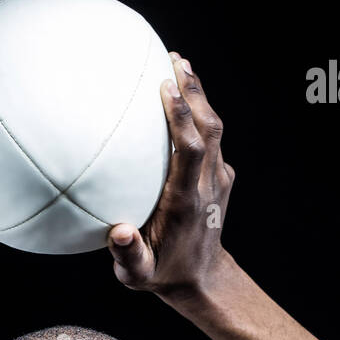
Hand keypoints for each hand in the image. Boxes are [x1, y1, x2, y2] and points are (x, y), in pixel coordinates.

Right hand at [107, 55, 233, 302]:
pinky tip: (183, 96)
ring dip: (199, 96)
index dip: (181, 116)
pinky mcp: (221, 178)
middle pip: (208, 128)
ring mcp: (219, 180)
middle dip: (193, 91)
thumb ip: (128, 255)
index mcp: (186, 201)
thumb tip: (119, 233)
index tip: (165, 86)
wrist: (202, 280)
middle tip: (174, 58)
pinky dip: (199, 113)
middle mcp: (208, 185)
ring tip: (179, 64)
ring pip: (214, 129)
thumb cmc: (163, 274)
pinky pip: (212, 138)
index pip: (190, 149)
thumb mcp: (139, 275)